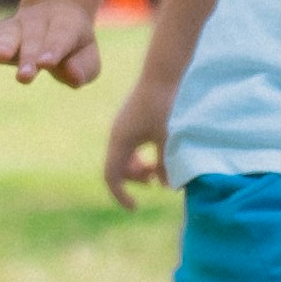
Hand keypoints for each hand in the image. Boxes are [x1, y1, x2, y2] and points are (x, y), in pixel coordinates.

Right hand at [0, 0, 103, 87]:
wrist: (55, 10)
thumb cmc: (74, 43)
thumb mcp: (88, 55)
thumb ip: (84, 68)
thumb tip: (71, 76)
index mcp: (65, 24)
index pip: (60, 37)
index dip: (53, 49)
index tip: (47, 63)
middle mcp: (37, 22)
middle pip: (32, 38)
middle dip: (28, 56)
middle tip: (25, 76)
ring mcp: (14, 27)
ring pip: (7, 35)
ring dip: (2, 46)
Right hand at [101, 77, 175, 209]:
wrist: (164, 73)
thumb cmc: (167, 107)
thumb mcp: (169, 140)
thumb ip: (166, 165)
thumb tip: (166, 185)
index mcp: (120, 142)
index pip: (111, 177)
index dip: (121, 195)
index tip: (136, 208)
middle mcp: (117, 135)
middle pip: (117, 168)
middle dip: (134, 180)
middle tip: (155, 182)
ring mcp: (123, 126)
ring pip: (124, 157)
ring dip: (139, 168)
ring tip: (158, 172)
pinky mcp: (132, 120)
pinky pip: (131, 146)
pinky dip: (142, 156)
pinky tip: (160, 157)